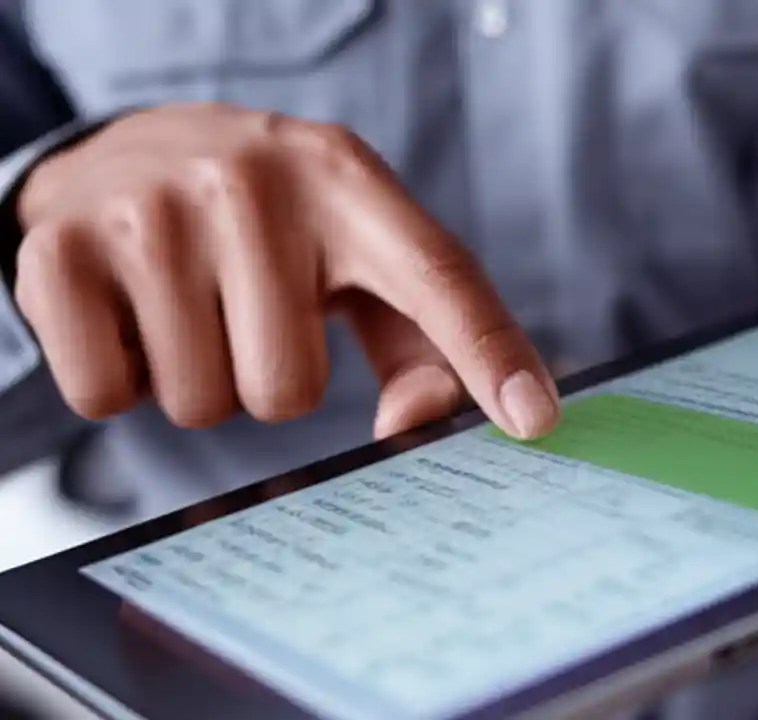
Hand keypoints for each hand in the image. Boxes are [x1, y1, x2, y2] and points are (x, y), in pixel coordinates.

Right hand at [15, 103, 558, 438]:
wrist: (127, 154)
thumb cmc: (271, 227)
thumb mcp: (357, 255)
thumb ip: (422, 341)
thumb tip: (418, 423)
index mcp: (347, 181)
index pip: (437, 277)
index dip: (489, 354)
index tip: (534, 420)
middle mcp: (252, 181)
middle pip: (288, 391)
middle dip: (265, 377)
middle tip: (243, 309)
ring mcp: (151, 209)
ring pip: (202, 403)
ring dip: (196, 377)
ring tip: (188, 302)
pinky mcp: (60, 248)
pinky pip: (109, 396)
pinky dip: (119, 380)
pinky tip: (127, 310)